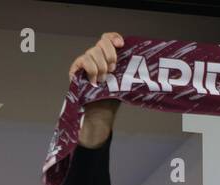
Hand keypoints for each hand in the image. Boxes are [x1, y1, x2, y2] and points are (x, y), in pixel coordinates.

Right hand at [69, 32, 123, 146]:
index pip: (108, 38)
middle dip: (110, 55)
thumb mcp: (123, 80)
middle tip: (113, 70)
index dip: (114, 37)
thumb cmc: (112, 97)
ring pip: (94, 52)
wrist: (100, 112)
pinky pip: (85, 61)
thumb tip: (142, 61)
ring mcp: (86, 60)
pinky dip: (92, 70)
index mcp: (107, 56)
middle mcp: (96, 55)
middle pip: (102, 42)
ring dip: (102, 68)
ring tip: (103, 80)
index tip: (121, 44)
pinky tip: (94, 80)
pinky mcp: (77, 68)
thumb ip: (126, 68)